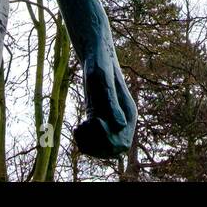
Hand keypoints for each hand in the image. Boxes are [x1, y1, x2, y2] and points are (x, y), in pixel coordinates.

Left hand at [74, 38, 135, 159]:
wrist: (95, 55)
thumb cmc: (98, 64)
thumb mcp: (102, 80)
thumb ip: (110, 101)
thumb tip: (120, 125)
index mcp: (129, 112)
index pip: (123, 143)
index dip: (107, 142)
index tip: (94, 122)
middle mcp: (123, 120)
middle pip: (114, 150)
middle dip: (97, 145)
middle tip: (84, 125)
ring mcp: (111, 122)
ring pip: (104, 150)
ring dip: (89, 146)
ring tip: (79, 128)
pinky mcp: (100, 120)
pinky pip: (95, 143)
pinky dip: (84, 142)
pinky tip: (77, 128)